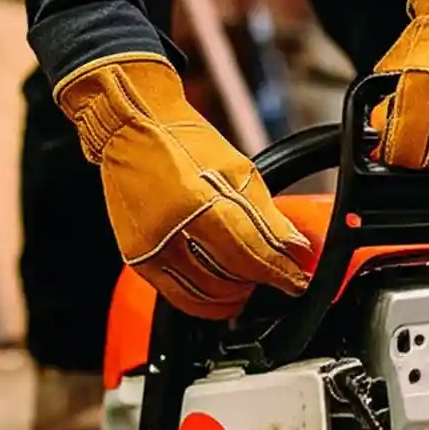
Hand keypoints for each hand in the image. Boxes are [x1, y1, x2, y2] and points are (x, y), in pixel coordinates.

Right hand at [54, 53, 312, 319]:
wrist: (131, 127)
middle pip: (229, 277)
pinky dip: (205, 303)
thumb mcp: (238, 170)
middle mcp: (171, 228)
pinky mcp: (137, 257)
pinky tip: (222, 296)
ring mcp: (151, 246)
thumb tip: (296, 247)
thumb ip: (267, 216)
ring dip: (235, 296)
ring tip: (251, 285)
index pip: (251, 255)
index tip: (296, 280)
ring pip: (205, 293)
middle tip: (276, 277)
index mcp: (200, 202)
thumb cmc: (183, 140)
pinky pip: (177, 296)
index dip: (280, 273)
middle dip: (260, 281)